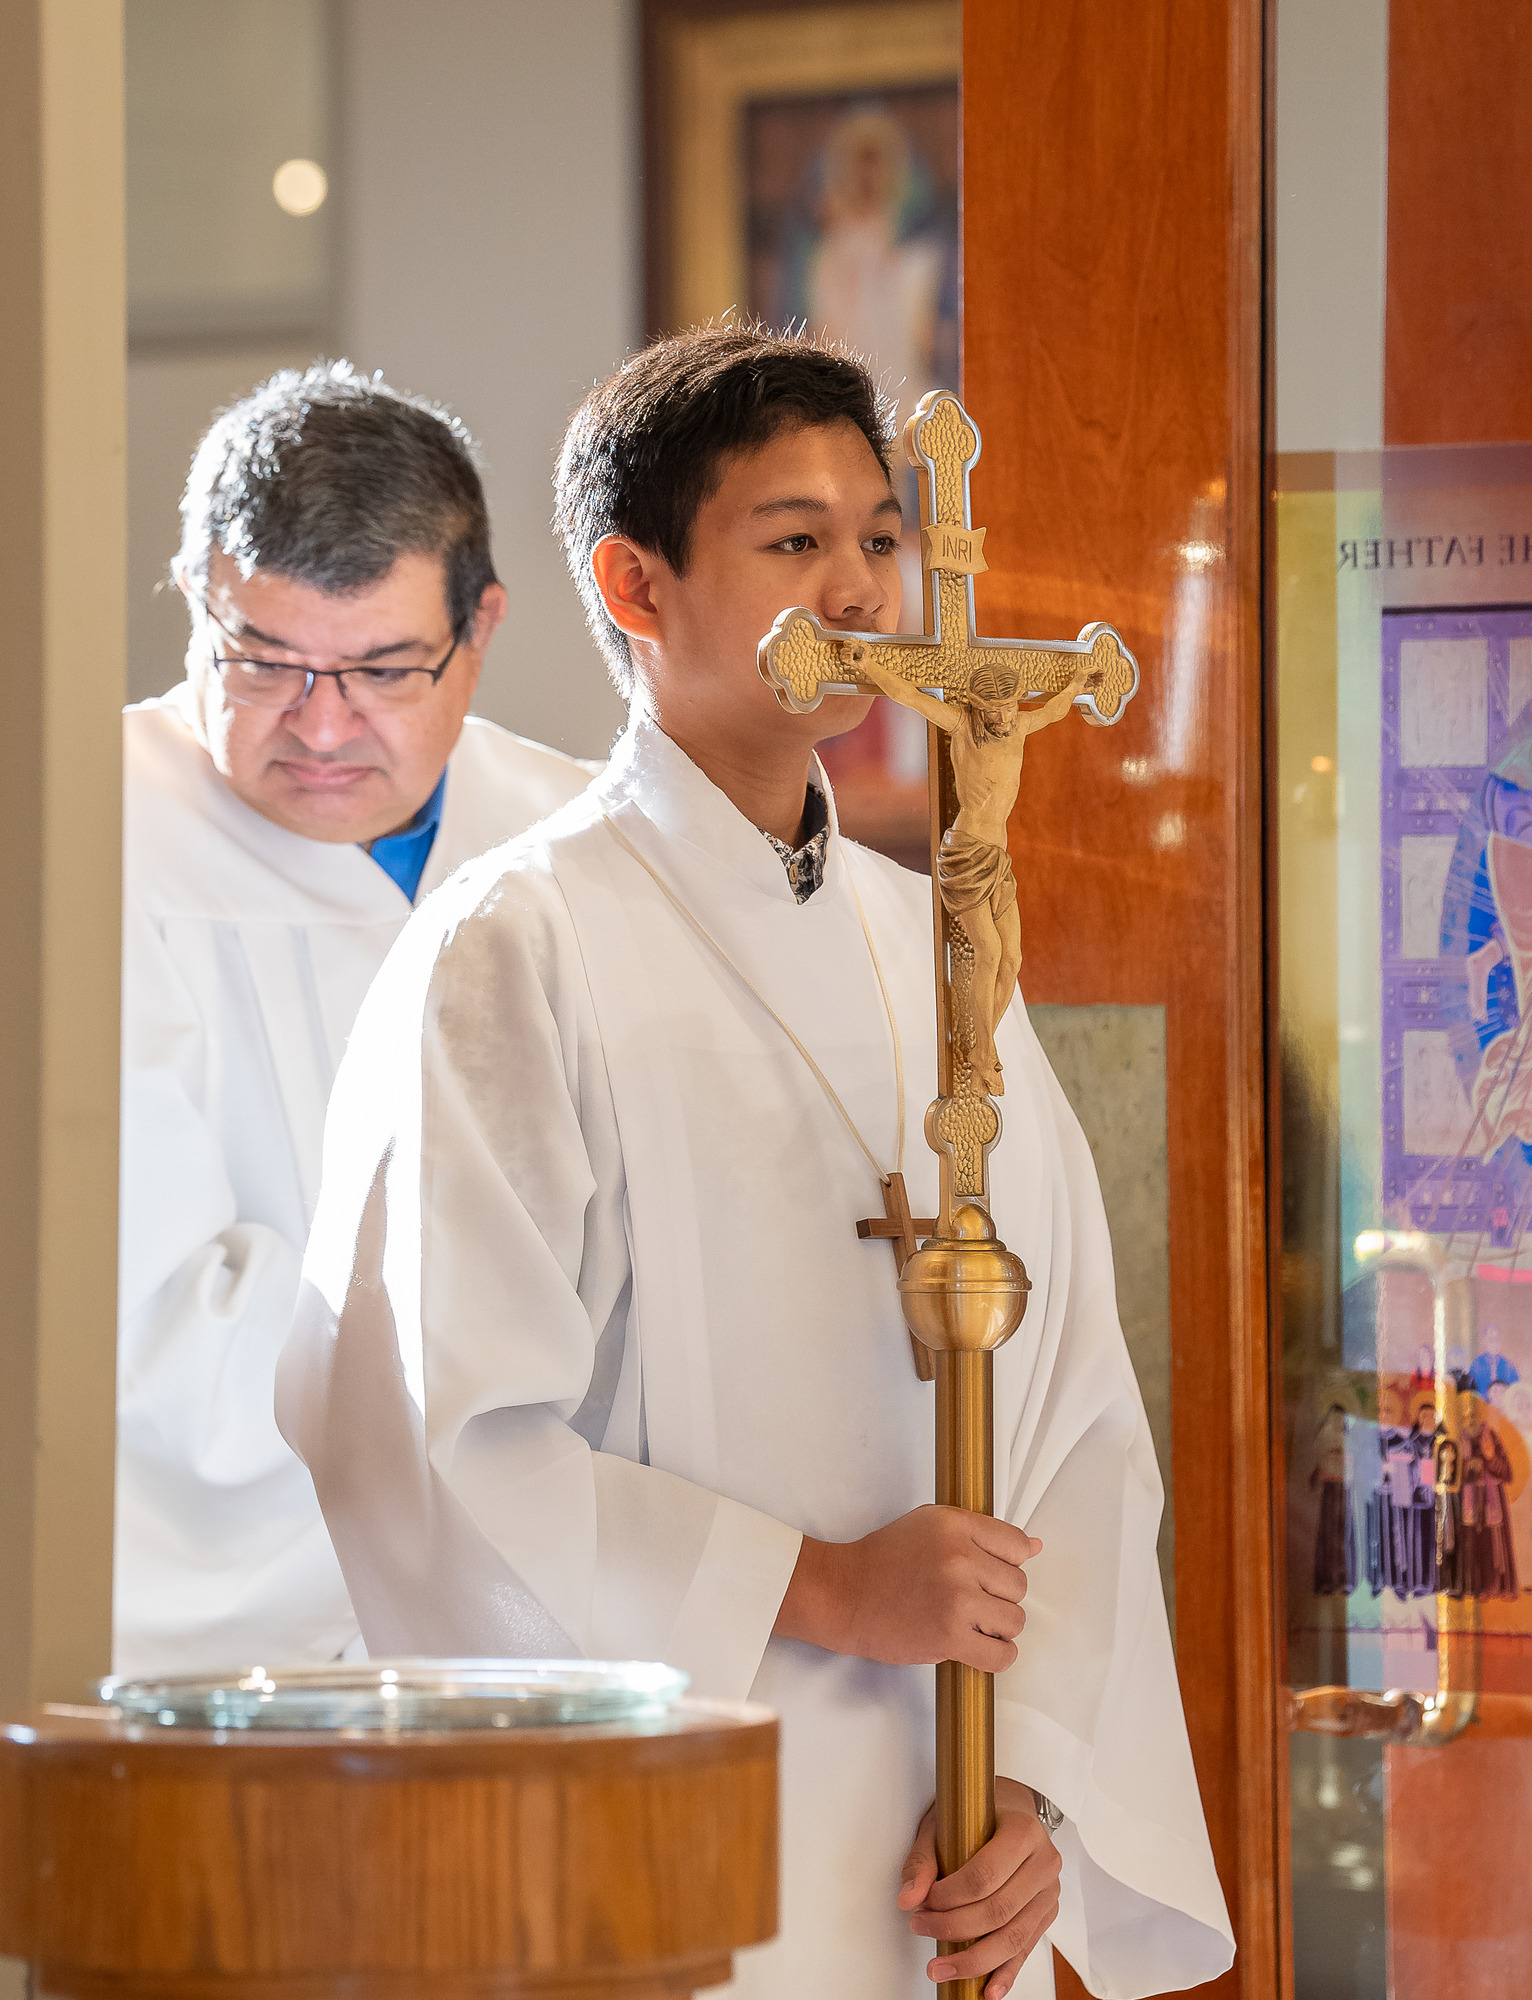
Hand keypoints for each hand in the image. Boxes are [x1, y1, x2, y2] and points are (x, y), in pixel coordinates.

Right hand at [773, 1505, 1039, 1671]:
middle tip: (971, 1600)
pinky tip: (976, 1645)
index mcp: (955, 1525)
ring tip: (969, 1622)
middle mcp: (959, 1558)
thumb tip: (1035, 1547)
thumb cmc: (884, 1560)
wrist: (843, 1594)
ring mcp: (956, 1599)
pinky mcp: (950, 1637)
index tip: (988, 1572)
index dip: (1007, 1562)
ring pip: (1014, 1621)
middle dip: (999, 1596)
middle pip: (1018, 1586)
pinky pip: (1002, 1655)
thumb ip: (981, 1533)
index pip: (1017, 1544)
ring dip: (996, 1627)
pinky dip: (996, 1655)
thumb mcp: (930, 1526)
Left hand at [898, 1778, 1062, 1994]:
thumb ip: (923, 1860)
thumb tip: (909, 1898)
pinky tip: (987, 1990)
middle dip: (955, 1929)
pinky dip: (1005, 1973)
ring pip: (1013, 1937)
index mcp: (1023, 1831)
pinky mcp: (1046, 1914)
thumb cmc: (975, 1813)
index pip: (984, 1876)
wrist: (1010, 1808)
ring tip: (940, 1967)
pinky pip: (1025, 1949)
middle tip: (921, 1928)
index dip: (949, 1897)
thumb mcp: (942, 1823)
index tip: (923, 1902)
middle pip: (998, 1911)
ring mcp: (1049, 1892)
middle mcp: (1044, 1862)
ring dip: (974, 1960)